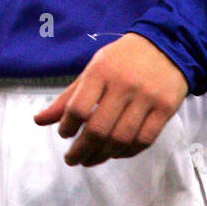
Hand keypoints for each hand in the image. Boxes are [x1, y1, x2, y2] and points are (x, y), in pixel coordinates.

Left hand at [33, 32, 188, 166]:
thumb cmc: (123, 59)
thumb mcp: (93, 69)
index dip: (67, 127)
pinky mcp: (166, 109)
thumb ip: (69, 97)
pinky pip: (144, 140)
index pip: (77, 108)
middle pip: (98, 129)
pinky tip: (115, 153)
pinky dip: (127, 153)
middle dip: (81, 150)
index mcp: (101, 71)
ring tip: (90, 160)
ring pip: (121, 139)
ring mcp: (147, 98)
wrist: (167, 45)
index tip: (64, 133)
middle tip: (72, 159)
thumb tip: (39, 121)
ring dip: (102, 155)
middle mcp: (124, 85)